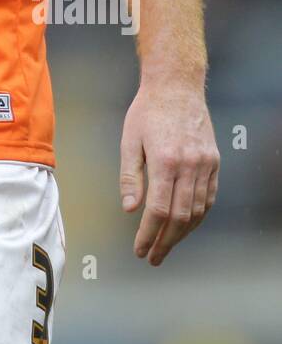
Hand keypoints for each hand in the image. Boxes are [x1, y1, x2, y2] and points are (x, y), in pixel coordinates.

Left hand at [119, 81, 218, 265]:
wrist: (177, 86)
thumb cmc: (147, 111)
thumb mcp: (129, 139)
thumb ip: (130, 176)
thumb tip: (130, 209)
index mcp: (164, 160)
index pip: (159, 210)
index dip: (148, 234)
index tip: (139, 250)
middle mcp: (189, 165)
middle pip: (180, 217)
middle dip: (165, 242)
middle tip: (152, 257)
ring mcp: (205, 165)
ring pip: (197, 211)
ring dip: (182, 234)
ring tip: (166, 246)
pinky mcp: (213, 162)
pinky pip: (208, 198)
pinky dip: (197, 216)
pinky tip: (185, 225)